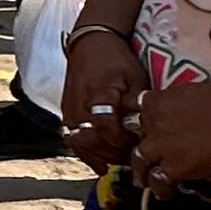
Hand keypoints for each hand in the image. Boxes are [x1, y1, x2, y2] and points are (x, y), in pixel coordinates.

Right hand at [61, 26, 146, 160]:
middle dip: (115, 154)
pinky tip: (101, 165)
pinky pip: (73, 140)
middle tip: (135, 160)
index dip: (123, 142)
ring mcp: (69, 111)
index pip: (107, 128)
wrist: (91, 44)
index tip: (138, 146)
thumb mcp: (135, 78)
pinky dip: (87, 155)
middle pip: (94, 141)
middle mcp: (79, 105)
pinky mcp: (66, 114)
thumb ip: (137, 105)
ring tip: (121, 162)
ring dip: (102, 156)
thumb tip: (145, 131)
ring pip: (81, 144)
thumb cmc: (117, 60)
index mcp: (98, 95)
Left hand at [137, 78, 210, 191]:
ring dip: (141, 170)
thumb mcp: (194, 92)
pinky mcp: (173, 168)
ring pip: (139, 160)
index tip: (140, 122)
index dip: (137, 116)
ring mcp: (161, 146)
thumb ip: (176, 101)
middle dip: (137, 142)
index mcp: (158, 100)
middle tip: (142, 152)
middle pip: (133, 134)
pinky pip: (158, 181)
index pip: (134, 106)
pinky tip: (164, 193)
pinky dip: (159, 189)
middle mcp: (153, 122)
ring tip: (142, 179)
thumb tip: (177, 109)